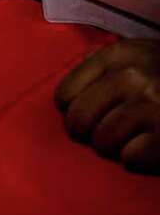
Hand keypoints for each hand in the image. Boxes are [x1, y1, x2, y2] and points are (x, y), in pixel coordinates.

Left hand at [56, 39, 159, 172]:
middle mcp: (131, 77)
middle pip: (80, 120)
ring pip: (103, 142)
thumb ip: (104, 69)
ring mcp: (150, 107)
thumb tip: (64, 102)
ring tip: (129, 140)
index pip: (67, 93)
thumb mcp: (138, 55)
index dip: (70, 110)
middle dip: (87, 133)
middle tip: (101, 136)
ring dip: (113, 147)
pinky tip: (148, 148)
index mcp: (119, 55)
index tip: (81, 116)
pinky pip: (130, 159)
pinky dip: (136, 159)